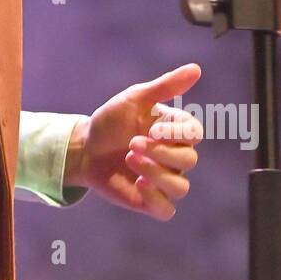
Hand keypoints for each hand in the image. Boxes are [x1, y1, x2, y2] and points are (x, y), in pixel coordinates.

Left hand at [63, 63, 203, 219]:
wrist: (84, 148)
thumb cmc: (110, 121)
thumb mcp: (134, 99)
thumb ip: (165, 86)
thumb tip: (196, 68)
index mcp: (173, 131)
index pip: (194, 134)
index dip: (177, 134)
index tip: (153, 128)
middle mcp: (173, 156)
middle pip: (189, 160)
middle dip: (161, 153)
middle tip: (133, 143)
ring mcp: (163, 179)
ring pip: (180, 187)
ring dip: (156, 174)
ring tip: (130, 159)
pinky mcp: (150, 201)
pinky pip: (167, 210)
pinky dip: (156, 200)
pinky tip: (138, 184)